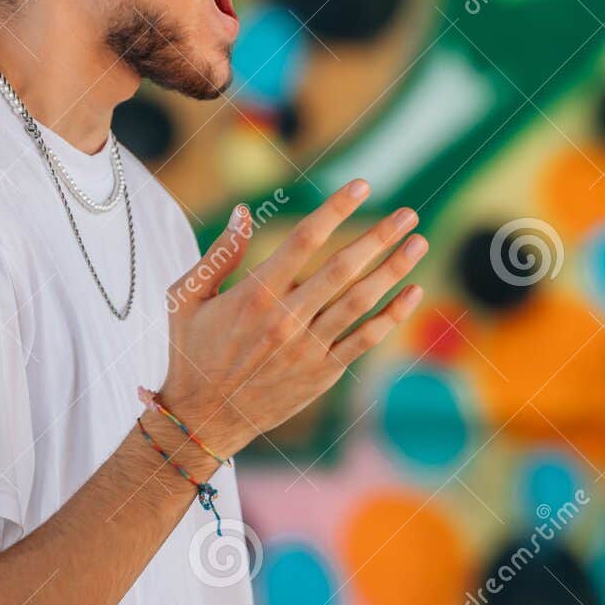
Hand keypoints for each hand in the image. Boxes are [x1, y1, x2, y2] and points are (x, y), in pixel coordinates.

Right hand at [158, 178, 427, 455]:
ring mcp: (308, 347)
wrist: (203, 419)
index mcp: (255, 294)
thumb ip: (220, 254)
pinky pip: (365, 340)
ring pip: (361, 301)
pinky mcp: (323, 372)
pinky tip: (413, 292)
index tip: (362, 186)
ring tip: (418, 242)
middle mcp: (286, 318)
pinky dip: (392, 316)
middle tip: (409, 214)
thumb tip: (244, 210)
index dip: (335, 210)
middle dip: (379, 237)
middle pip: (342, 268)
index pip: (304, 240)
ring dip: (393, 270)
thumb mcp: (186, 298)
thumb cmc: (192, 351)